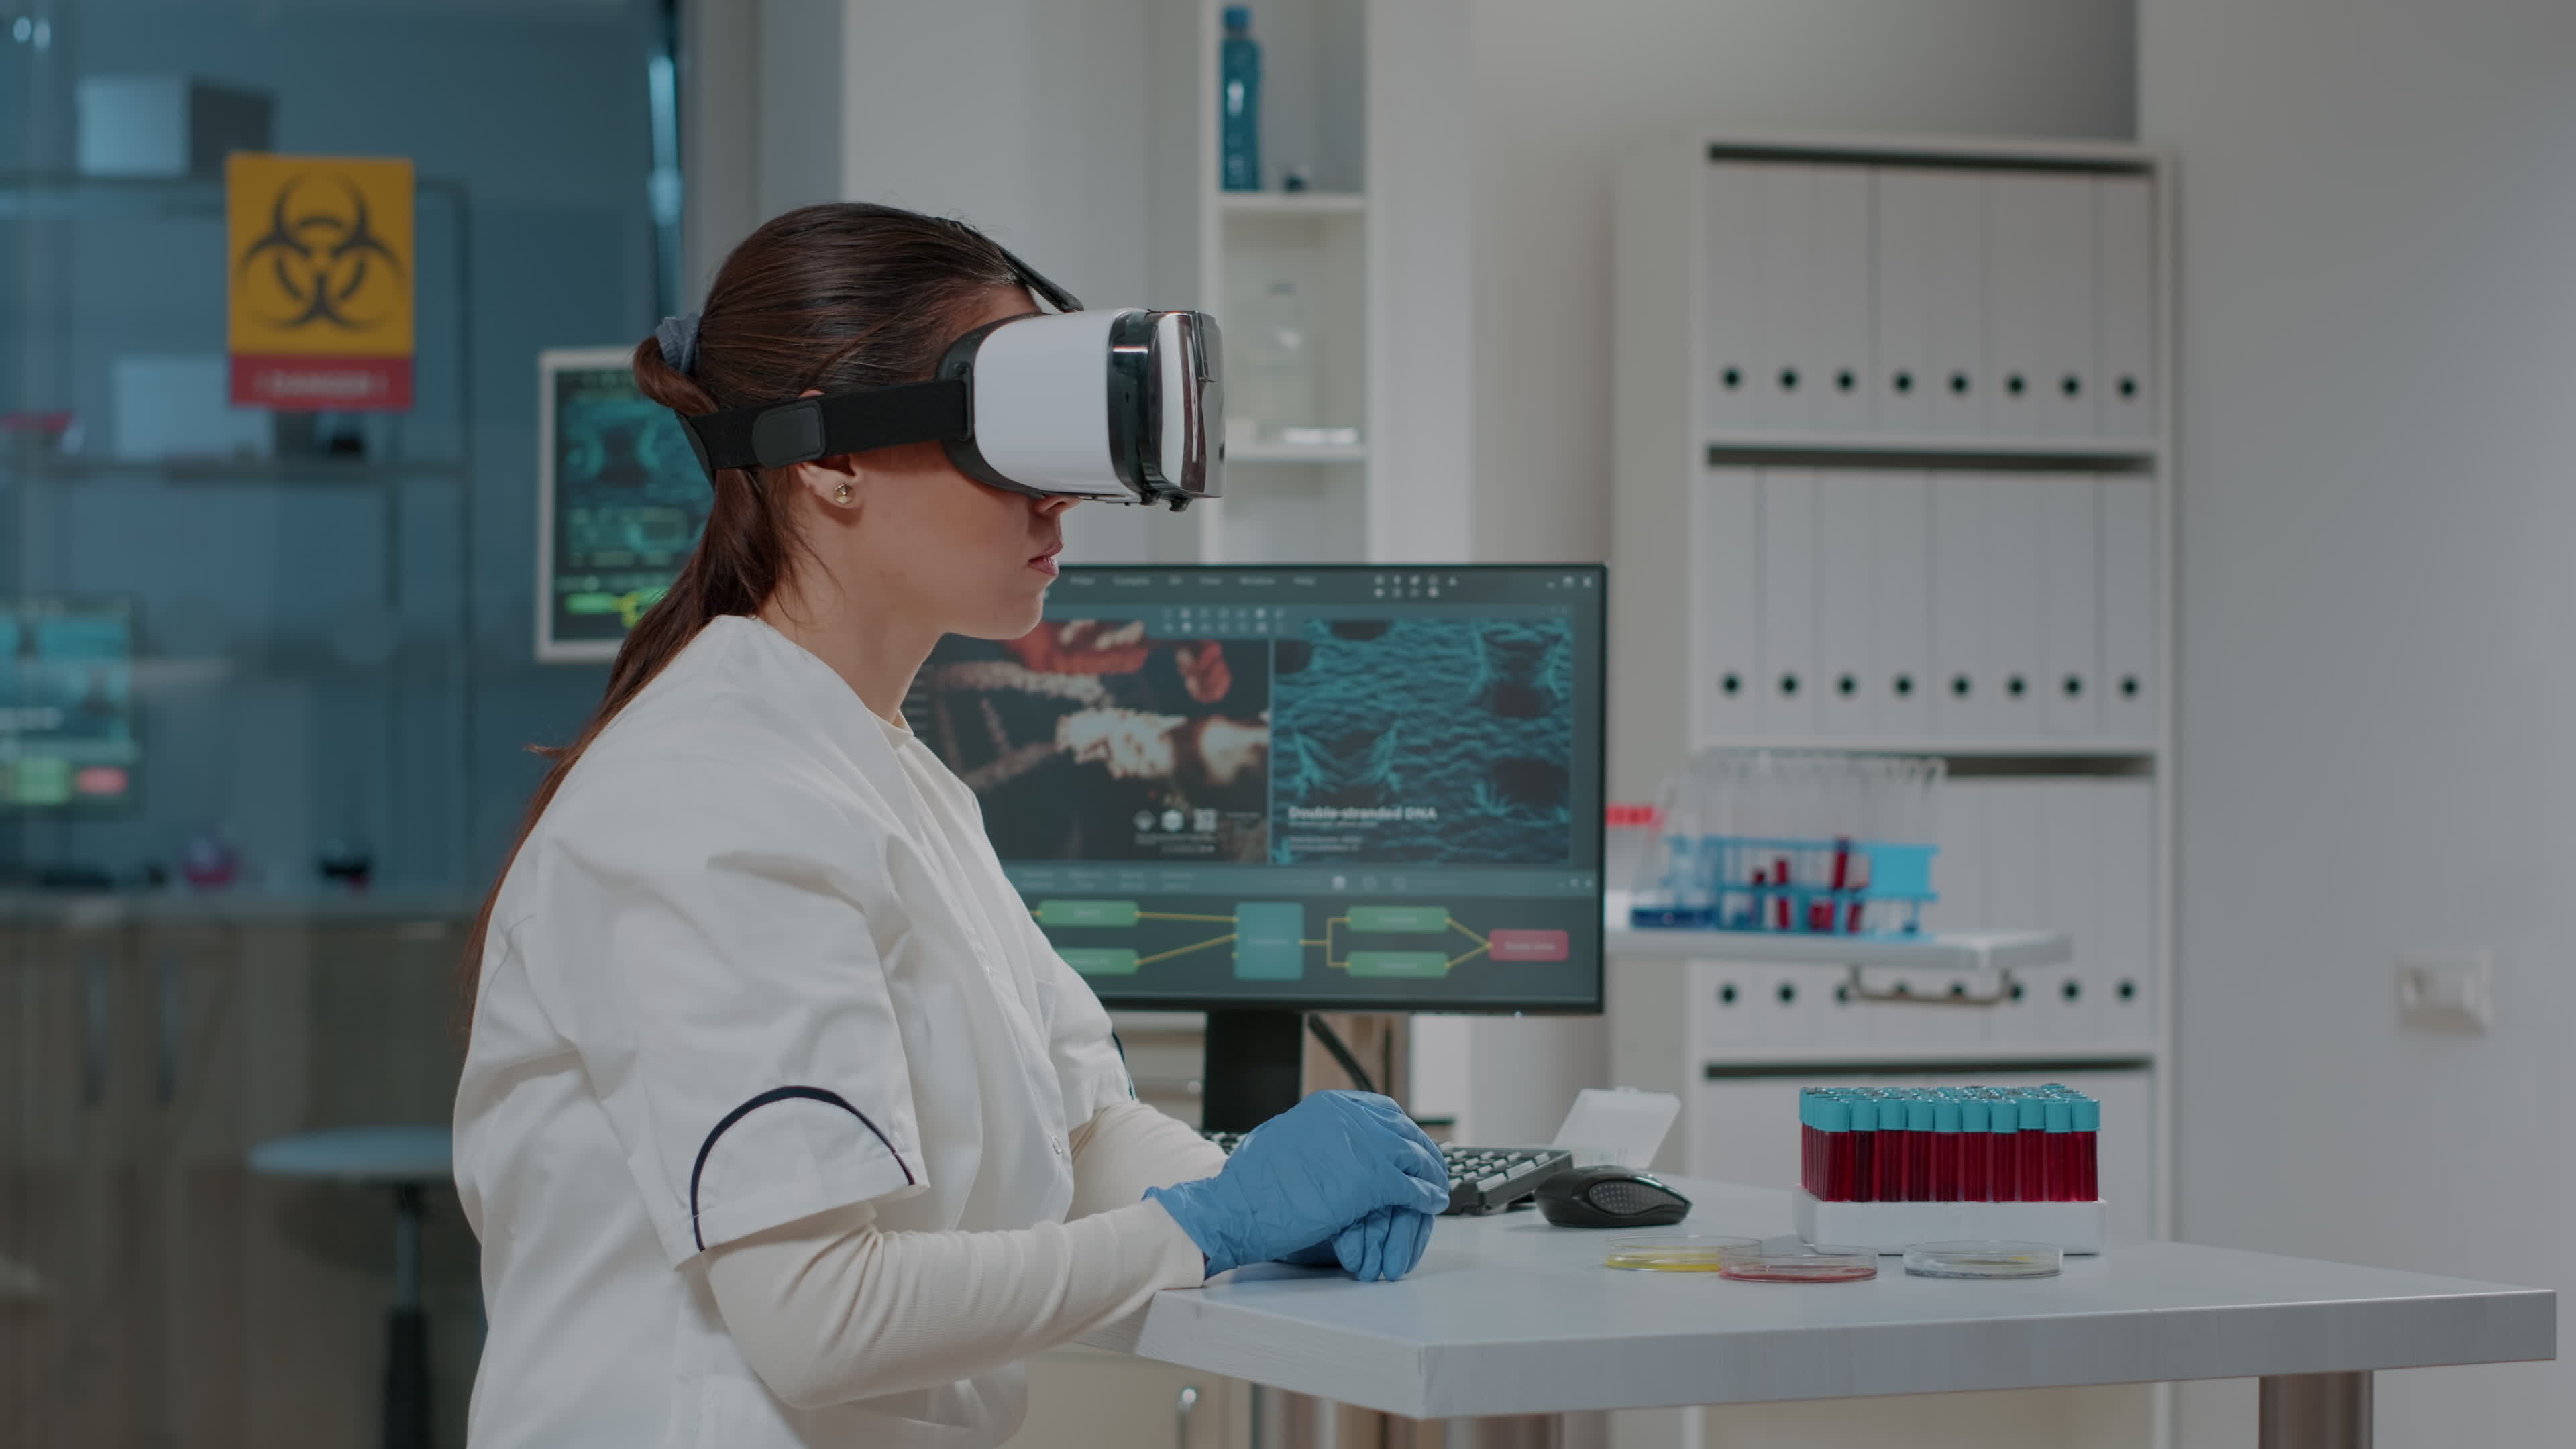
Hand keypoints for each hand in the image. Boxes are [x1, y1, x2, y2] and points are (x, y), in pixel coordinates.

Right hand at [1147, 1092, 1449, 1276]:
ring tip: (1437, 1189)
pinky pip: (1410, 1187)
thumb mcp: (1285, 1139)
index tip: (1412, 1145)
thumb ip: (1316, 1137)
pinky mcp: (1368, 1181)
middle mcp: (1349, 1118)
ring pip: (1413, 1156)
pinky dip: (1425, 1196)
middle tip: (1433, 1169)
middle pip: (1403, 1131)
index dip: (1403, 1131)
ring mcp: (1361, 1147)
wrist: (1237, 1207)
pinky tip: (1429, 1204)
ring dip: (1430, 1174)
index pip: (1383, 1111)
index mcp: (1328, 1107)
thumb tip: (1332, 1143)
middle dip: (1422, 1151)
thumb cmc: (1250, 1185)